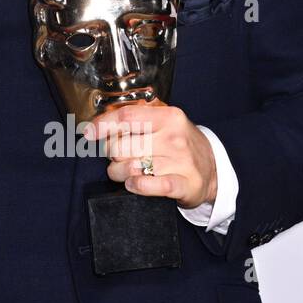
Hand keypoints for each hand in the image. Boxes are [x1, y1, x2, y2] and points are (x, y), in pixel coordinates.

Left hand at [83, 103, 217, 209]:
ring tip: (126, 172)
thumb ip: (137, 118)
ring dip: (119, 173)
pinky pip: (148, 186)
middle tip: (118, 157)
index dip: (102, 125)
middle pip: (121, 145)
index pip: (127, 117)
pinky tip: (134, 184)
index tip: (88, 134)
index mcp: (168, 117)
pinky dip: (135, 186)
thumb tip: (99, 123)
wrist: (214, 170)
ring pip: (129, 167)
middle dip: (111, 154)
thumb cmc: (180, 145)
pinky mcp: (185, 185)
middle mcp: (174, 138)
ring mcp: (180, 162)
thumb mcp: (164, 123)